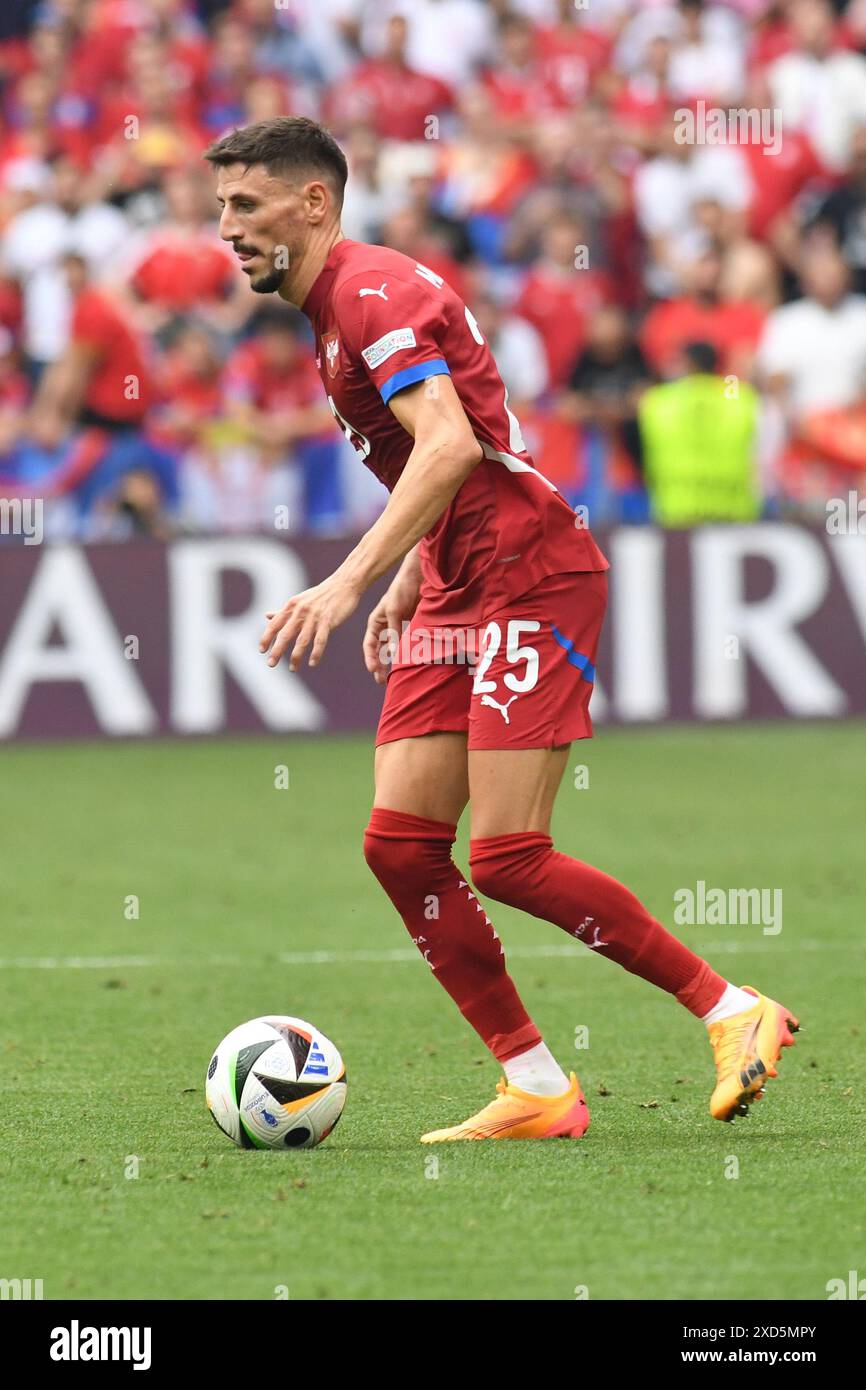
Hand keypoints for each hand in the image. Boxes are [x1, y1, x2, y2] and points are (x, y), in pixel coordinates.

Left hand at [260, 572, 361, 671]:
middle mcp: (300, 611)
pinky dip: (316, 652)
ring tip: (293, 669)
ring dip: (296, 656)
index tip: (262, 650)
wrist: (343, 584)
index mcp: (291, 606)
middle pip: (285, 635)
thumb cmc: (321, 595)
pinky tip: (313, 663)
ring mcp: (314, 616)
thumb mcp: (299, 601)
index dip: (267, 637)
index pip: (275, 624)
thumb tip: (267, 616)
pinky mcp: (328, 621)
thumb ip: (284, 611)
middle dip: (277, 650)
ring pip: (302, 640)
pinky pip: (320, 640)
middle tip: (271, 664)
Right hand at [363, 564, 421, 684]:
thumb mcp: (394, 611)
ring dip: (392, 663)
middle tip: (381, 681)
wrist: (419, 578)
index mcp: (376, 622)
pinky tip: (408, 664)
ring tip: (392, 678)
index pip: (369, 644)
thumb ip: (393, 631)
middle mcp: (385, 627)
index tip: (373, 670)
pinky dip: (406, 654)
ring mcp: (398, 628)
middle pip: (379, 651)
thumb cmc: (401, 590)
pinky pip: (406, 645)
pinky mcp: (410, 628)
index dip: (370, 658)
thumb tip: (390, 654)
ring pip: (392, 650)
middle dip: (380, 666)